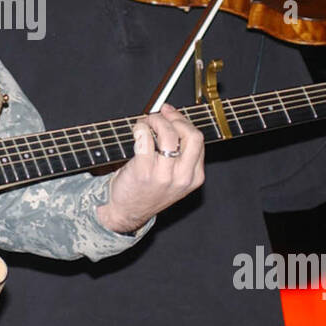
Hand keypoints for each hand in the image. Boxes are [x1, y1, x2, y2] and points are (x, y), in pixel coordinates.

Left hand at [98, 104, 204, 233]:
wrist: (126, 212)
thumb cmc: (147, 190)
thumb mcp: (174, 178)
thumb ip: (180, 155)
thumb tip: (172, 118)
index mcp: (194, 177)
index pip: (198, 140)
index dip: (183, 121)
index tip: (171, 114)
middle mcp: (182, 177)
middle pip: (191, 135)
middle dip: (175, 118)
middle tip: (160, 116)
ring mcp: (164, 175)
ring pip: (168, 133)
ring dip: (155, 121)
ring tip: (146, 123)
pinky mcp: (144, 172)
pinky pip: (145, 138)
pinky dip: (140, 128)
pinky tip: (136, 131)